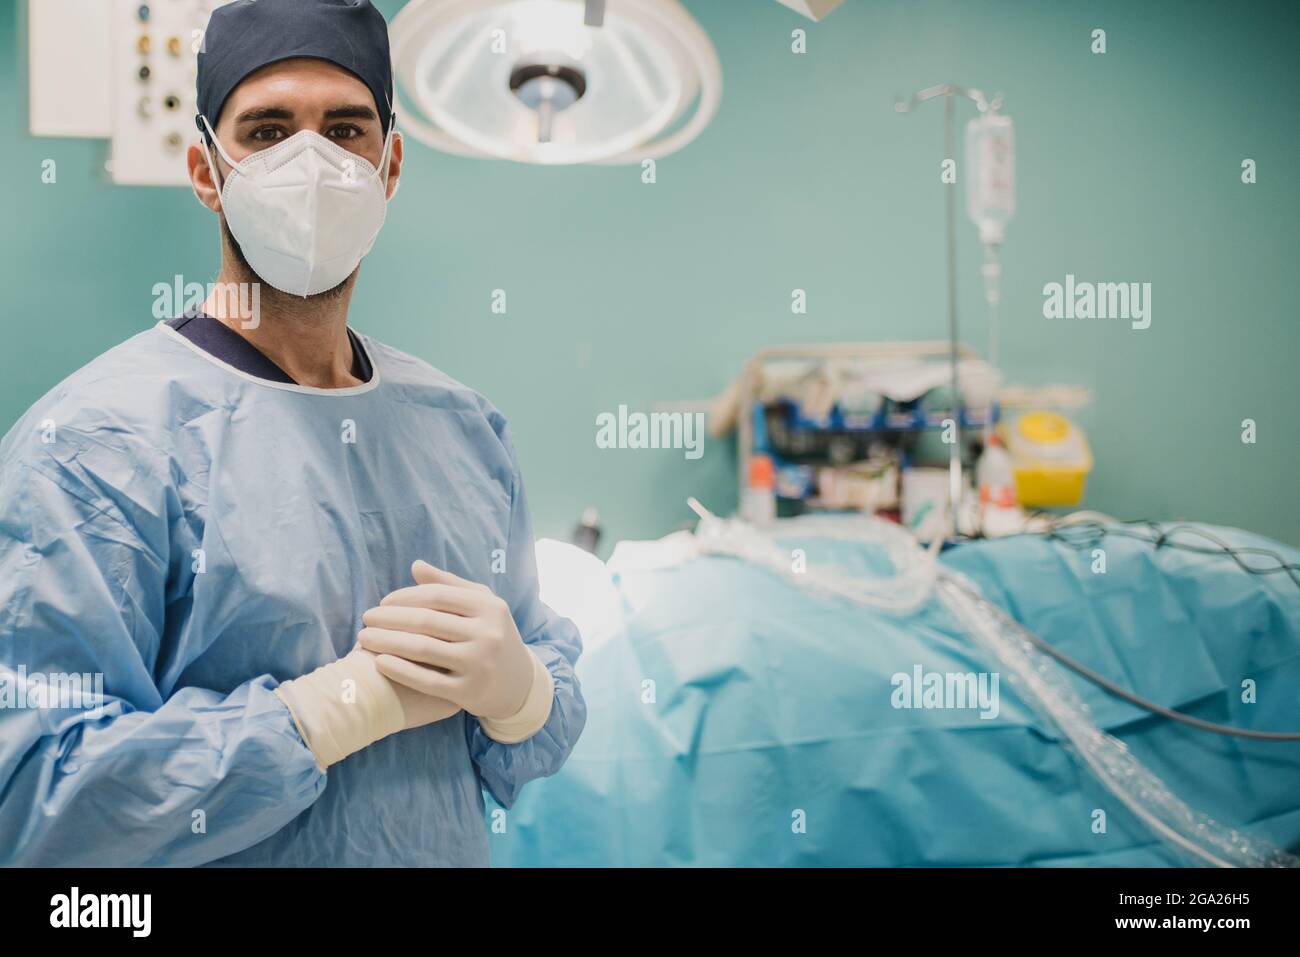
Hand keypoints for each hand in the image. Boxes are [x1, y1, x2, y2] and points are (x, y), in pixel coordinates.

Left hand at [358, 561, 536, 720]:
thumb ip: (449, 585)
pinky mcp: (469, 692)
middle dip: (390, 619)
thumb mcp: (481, 606)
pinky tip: (379, 662)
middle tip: (366, 619)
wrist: (519, 685)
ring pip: (423, 650)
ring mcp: (478, 664)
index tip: (383, 603)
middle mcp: (487, 634)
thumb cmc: (492, 635)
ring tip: (364, 639)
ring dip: (387, 642)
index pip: (437, 596)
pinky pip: (427, 680)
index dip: (405, 597)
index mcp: (489, 607)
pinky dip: (400, 670)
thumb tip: (415, 566)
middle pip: (427, 621)